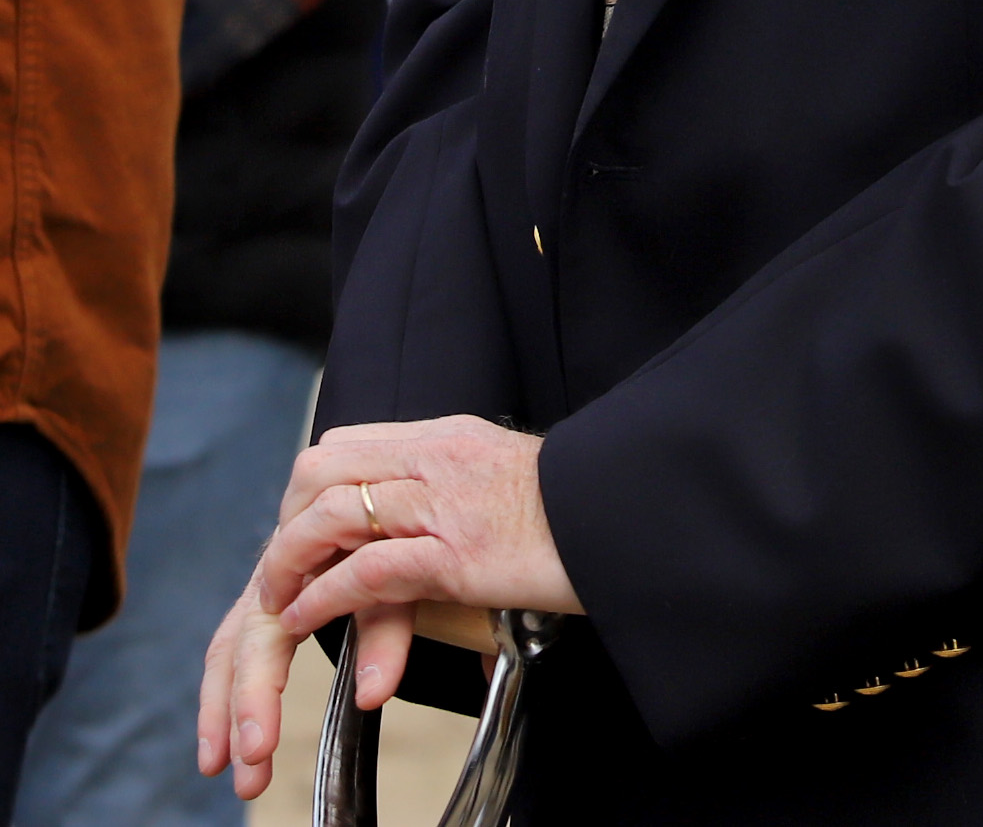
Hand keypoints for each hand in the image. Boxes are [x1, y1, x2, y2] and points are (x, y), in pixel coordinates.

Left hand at [197, 414, 582, 799]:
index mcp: (452, 436)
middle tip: (283, 566)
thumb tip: (438, 515)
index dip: (311, 489)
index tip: (303, 531)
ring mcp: (445, 505)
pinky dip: (325, 599)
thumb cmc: (580, 510)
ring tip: (280, 601)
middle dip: (288, 519)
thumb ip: (465, 487)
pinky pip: (366, 571)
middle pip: (323, 468)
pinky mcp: (456, 554)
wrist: (628, 514)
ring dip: (291, 561)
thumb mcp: (509, 480)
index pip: (350, 442)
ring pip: (333, 514)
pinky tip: (310, 621)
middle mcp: (440, 459)